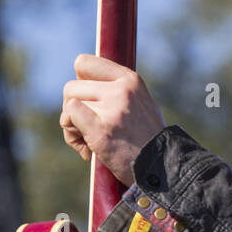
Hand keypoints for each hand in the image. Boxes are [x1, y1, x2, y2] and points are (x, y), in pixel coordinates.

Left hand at [60, 54, 165, 185]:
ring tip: (88, 141)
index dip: (79, 82)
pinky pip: (68, 116)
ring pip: (69, 103)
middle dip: (72, 107)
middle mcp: (121, 90)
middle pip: (72, 86)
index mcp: (130, 80)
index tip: (88, 100)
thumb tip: (85, 83)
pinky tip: (86, 149)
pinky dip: (71, 134)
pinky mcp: (100, 129)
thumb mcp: (140, 104)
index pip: (84, 63)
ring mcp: (111, 108)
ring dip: (71, 124)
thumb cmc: (148, 141)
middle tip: (85, 127)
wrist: (162, 167)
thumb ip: (116, 92)